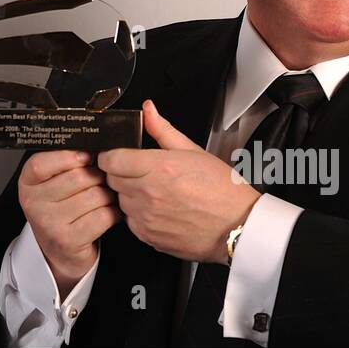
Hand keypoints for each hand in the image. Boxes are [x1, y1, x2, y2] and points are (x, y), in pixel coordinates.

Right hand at [18, 149, 120, 298]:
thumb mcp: (52, 182)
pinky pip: (103, 216)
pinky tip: (107, 213)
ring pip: (95, 195)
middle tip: (100, 180)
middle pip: (78, 177)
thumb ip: (63, 161)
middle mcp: (34, 203)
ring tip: (104, 197)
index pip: (42, 162)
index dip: (69, 156)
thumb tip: (92, 140)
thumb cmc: (61, 208)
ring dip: (108, 195)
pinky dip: (112, 213)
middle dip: (97, 176)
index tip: (85, 157)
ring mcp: (50, 223)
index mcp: (28, 183)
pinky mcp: (69, 240)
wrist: (59, 251)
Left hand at [98, 100, 259, 263]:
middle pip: (112, 179)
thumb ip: (162, 129)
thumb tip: (148, 110)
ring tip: (153, 191)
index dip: (111, 155)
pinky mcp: (149, 237)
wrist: (238, 226)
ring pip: (120, 201)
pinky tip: (158, 209)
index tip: (117, 155)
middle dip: (120, 173)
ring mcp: (147, 218)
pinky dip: (138, 215)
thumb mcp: (192, 150)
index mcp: (158, 168)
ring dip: (129, 194)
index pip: (111, 159)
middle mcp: (149, 194)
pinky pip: (130, 222)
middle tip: (140, 172)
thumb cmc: (222, 190)